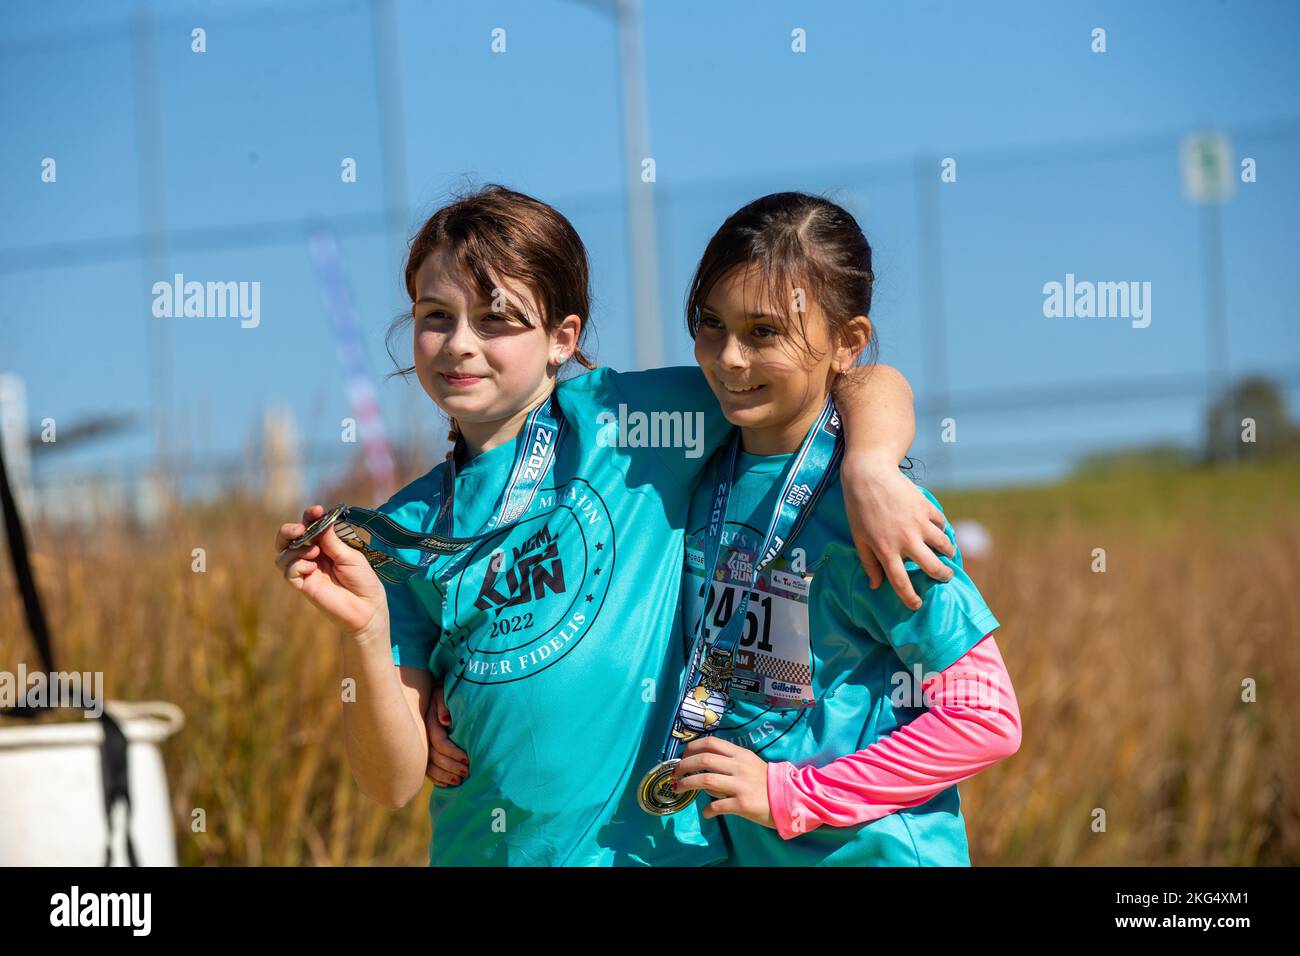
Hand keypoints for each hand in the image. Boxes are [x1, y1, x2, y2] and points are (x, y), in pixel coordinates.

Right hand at [274, 504, 386, 633]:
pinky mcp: (303, 585)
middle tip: (300, 529)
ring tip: (315, 552)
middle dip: (288, 530)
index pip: (309, 526)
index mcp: (325, 544)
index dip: (309, 516)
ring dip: (296, 548)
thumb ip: (333, 541)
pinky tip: (312, 567)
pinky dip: (297, 565)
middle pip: (287, 539)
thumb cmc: (363, 580)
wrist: (367, 607)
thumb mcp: (351, 556)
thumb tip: (322, 521)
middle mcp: (312, 556)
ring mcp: (306, 570)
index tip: (316, 510)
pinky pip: (288, 571)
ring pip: (283, 554)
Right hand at [424, 681, 468, 786]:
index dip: (453, 752)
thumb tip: (446, 721)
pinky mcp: (421, 752)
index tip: (468, 759)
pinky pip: (426, 770)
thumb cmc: (441, 692)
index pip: (439, 743)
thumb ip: (443, 705)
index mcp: (428, 723)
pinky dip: (436, 778)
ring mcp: (419, 746)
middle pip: (433, 758)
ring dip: (443, 776)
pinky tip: (446, 784)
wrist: (427, 692)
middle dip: (450, 768)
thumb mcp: (442, 693)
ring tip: (459, 782)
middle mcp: (422, 737)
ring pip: (428, 767)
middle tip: (467, 773)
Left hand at [672, 736, 774, 828]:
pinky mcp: (742, 804)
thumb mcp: (750, 764)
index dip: (692, 748)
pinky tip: (706, 813)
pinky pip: (717, 805)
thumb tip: (705, 767)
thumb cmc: (766, 781)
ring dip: (688, 784)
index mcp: (740, 754)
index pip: (711, 743)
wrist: (789, 799)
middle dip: (684, 765)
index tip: (682, 756)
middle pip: (704, 760)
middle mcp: (739, 766)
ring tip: (679, 788)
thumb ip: (730, 762)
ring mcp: (740, 785)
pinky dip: (707, 809)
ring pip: (705, 780)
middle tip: (675, 773)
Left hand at [839, 456, 955, 610]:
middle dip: (943, 576)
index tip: (917, 605)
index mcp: (886, 551)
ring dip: (948, 553)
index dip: (910, 598)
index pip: (901, 582)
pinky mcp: (926, 508)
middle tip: (945, 577)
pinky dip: (943, 529)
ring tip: (947, 555)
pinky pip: (941, 523)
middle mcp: (906, 540)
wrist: (869, 474)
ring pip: (944, 545)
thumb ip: (869, 563)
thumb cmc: (859, 508)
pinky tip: (940, 530)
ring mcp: (919, 524)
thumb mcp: (859, 538)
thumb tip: (875, 585)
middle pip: (932, 567)